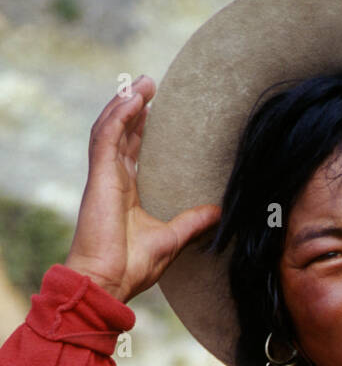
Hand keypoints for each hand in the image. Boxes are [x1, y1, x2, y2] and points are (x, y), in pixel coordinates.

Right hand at [64, 74, 221, 303]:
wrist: (108, 282)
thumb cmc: (132, 267)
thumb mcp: (172, 239)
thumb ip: (193, 222)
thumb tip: (219, 212)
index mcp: (125, 192)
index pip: (130, 149)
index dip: (139, 126)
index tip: (154, 108)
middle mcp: (112, 180)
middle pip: (119, 132)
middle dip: (132, 106)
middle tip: (149, 84)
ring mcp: (103, 177)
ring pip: (110, 128)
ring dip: (124, 103)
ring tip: (141, 83)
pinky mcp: (99, 179)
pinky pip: (106, 137)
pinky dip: (118, 116)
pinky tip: (132, 100)